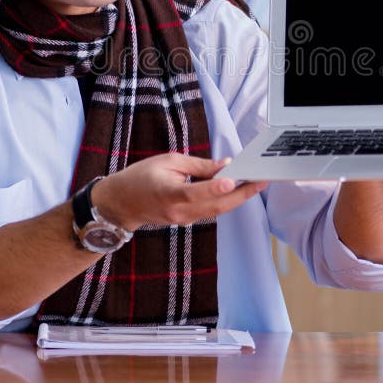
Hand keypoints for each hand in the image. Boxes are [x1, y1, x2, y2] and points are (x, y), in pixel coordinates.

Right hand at [90, 153, 267, 231]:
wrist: (122, 203)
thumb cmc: (142, 176)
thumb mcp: (168, 161)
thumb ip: (198, 166)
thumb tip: (224, 165)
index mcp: (168, 193)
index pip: (194, 192)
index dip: (214, 187)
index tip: (232, 179)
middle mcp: (178, 211)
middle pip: (214, 206)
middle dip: (241, 194)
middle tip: (261, 181)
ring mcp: (183, 219)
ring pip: (216, 211)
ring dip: (237, 199)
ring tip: (256, 184)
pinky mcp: (187, 221)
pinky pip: (210, 212)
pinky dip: (225, 201)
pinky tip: (238, 190)